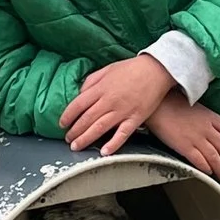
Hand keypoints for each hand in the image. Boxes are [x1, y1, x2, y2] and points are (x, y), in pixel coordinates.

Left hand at [60, 53, 177, 154]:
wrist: (157, 70)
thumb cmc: (131, 69)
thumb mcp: (107, 69)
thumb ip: (91, 81)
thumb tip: (79, 94)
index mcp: (101, 88)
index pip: (78, 104)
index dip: (68, 116)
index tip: (62, 124)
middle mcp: (109, 100)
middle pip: (86, 119)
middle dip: (74, 131)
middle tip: (68, 139)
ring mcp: (122, 110)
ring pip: (99, 128)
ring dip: (86, 139)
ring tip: (77, 147)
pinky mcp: (136, 118)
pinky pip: (122, 134)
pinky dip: (113, 144)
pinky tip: (104, 151)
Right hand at [149, 95, 219, 178]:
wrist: (158, 105)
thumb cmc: (172, 103)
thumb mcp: (195, 107)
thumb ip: (204, 119)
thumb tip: (209, 130)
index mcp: (210, 116)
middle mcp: (206, 128)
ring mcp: (196, 138)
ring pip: (214, 157)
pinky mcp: (185, 147)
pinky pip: (200, 161)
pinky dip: (206, 168)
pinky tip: (208, 172)